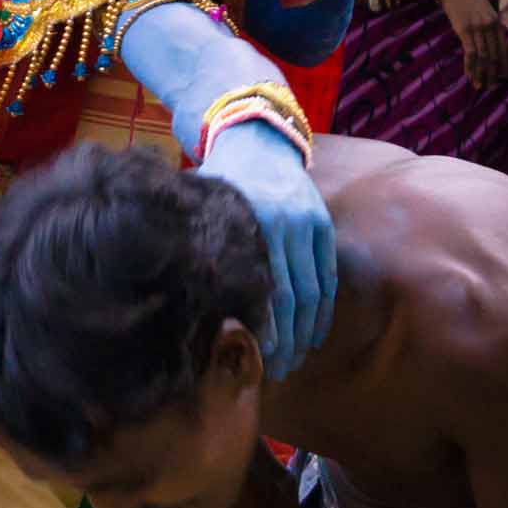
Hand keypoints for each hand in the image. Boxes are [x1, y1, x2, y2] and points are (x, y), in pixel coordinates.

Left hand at [201, 122, 337, 374]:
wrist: (256, 138)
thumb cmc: (220, 180)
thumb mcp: (205, 206)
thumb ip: (199, 242)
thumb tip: (179, 295)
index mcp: (253, 222)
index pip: (264, 287)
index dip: (264, 326)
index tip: (259, 357)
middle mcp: (285, 224)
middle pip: (291, 295)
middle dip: (287, 338)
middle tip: (279, 370)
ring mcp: (308, 224)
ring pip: (313, 290)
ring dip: (306, 330)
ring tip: (296, 359)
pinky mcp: (323, 224)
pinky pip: (328, 274)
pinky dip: (323, 307)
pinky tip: (315, 332)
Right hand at [436, 0, 507, 86]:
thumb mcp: (484, 9)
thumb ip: (489, 23)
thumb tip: (489, 39)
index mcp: (497, 22)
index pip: (504, 47)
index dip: (504, 63)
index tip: (504, 75)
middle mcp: (490, 26)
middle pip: (494, 54)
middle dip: (494, 72)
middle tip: (492, 85)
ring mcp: (478, 29)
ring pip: (483, 57)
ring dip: (482, 73)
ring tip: (480, 85)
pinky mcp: (465, 31)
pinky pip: (470, 53)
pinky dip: (471, 66)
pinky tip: (469, 75)